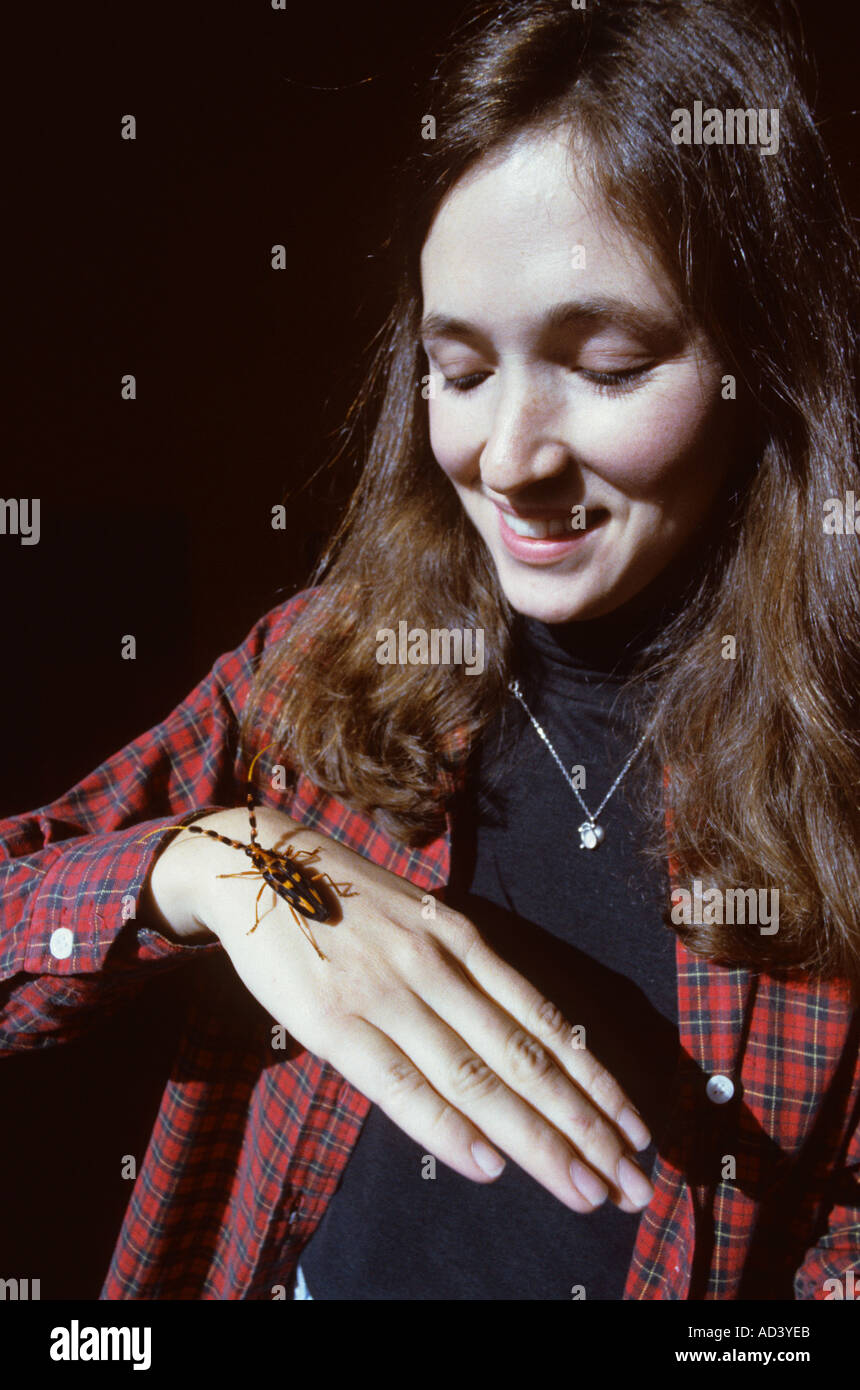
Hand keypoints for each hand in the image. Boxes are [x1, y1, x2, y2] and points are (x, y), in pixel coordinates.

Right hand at [153, 806, 654, 1214]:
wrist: (261, 864)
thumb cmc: (346, 900)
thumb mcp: (420, 921)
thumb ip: (461, 977)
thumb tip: (511, 1047)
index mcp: (464, 941)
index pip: (545, 1024)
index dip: (595, 1082)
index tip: (638, 1130)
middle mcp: (439, 967)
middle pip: (526, 1059)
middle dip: (585, 1127)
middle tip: (631, 1182)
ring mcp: (388, 992)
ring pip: (478, 1076)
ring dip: (537, 1140)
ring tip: (585, 1189)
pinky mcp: (336, 1019)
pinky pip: (400, 1083)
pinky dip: (447, 1127)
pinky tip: (487, 1164)